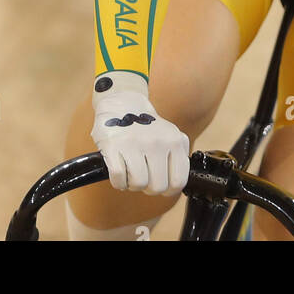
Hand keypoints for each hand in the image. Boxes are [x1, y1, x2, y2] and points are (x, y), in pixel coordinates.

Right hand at [91, 72, 189, 195]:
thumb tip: (178, 183)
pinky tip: (120, 171)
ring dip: (132, 184)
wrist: (122, 104)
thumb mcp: (171, 135)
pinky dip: (118, 181)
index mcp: (174, 141)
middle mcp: (157, 142)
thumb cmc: (146, 127)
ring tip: (131, 171)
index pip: (178, 182)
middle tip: (143, 176)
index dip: (168, 190)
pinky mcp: (114, 145)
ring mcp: (135, 143)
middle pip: (157, 187)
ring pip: (138, 184)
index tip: (161, 184)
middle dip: (149, 187)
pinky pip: (118, 178)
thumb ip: (179, 156)